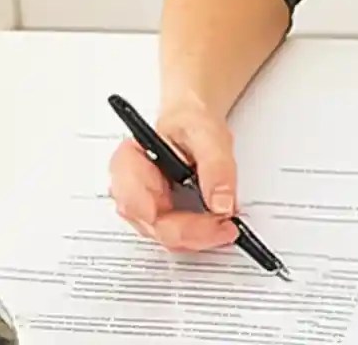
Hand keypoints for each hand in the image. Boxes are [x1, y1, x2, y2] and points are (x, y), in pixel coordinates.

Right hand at [107, 104, 239, 252]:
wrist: (192, 120)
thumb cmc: (191, 122)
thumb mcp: (208, 136)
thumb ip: (215, 168)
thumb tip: (221, 204)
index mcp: (129, 163)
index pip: (142, 207)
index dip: (178, 223)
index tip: (215, 220)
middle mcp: (129, 188)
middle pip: (155, 227)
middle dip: (195, 233)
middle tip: (228, 227)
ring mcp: (142, 204)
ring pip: (166, 235)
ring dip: (199, 237)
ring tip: (227, 226)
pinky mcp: (159, 213)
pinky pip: (176, 233)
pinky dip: (199, 234)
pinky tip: (217, 226)